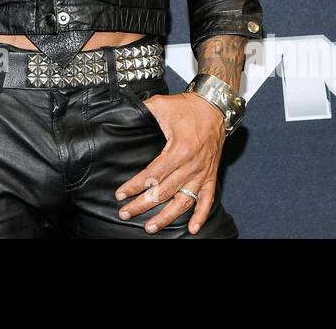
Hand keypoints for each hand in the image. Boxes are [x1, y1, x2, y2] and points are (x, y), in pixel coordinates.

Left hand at [114, 92, 226, 234]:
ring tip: (150, 227)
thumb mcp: (161, 105)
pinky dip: (201, 216)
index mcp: (179, 150)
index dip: (135, 186)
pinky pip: (207, 200)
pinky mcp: (211, 175)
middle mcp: (191, 165)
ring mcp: (202, 173)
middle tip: (125, 213)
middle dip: (142, 204)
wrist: (215, 106)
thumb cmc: (187, 107)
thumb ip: (142, 112)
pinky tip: (193, 229)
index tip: (121, 194)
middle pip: (164, 192)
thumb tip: (122, 116)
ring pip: (183, 201)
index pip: (153, 175)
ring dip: (166, 217)